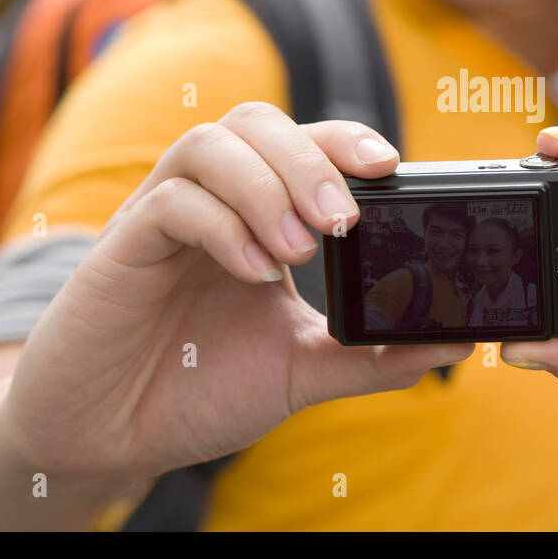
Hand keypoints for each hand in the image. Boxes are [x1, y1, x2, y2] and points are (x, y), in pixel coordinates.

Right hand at [0, 102, 473, 490]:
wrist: (107, 437)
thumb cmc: (198, 389)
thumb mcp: (299, 370)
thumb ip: (370, 356)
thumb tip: (450, 340)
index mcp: (256, 214)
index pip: (303, 142)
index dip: (346, 139)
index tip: (389, 166)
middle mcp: (210, 200)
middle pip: (256, 121)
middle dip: (309, 158)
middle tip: (342, 222)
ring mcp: (161, 216)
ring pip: (209, 144)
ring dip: (265, 185)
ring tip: (297, 249)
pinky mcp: (121, 246)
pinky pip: (169, 201)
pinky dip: (220, 224)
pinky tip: (251, 269)